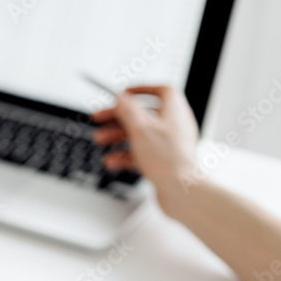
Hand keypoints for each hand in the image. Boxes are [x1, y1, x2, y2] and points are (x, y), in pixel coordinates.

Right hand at [92, 86, 199, 213]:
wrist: (181, 191)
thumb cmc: (167, 160)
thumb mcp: (140, 129)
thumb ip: (128, 111)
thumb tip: (122, 98)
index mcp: (175, 112)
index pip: (162, 91)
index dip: (142, 89)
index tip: (125, 94)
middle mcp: (174, 126)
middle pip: (143, 114)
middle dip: (118, 117)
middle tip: (99, 119)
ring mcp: (170, 145)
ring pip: (140, 135)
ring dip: (118, 137)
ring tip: (101, 141)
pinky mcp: (164, 162)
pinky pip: (142, 154)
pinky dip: (126, 156)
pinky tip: (112, 161)